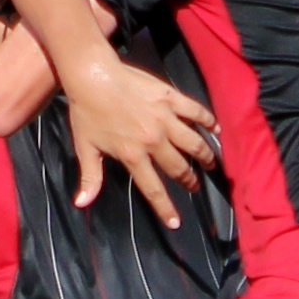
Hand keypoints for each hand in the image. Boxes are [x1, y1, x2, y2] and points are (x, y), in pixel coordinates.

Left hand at [64, 59, 219, 228]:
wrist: (93, 76)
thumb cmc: (86, 112)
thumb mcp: (85, 148)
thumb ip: (90, 177)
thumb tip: (81, 203)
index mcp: (133, 156)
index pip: (153, 189)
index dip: (166, 209)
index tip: (176, 223)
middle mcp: (154, 141)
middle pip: (179, 168)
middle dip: (189, 181)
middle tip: (195, 186)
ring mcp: (165, 119)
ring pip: (194, 143)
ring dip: (204, 155)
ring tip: (210, 163)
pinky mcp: (171, 99)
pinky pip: (196, 112)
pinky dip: (208, 121)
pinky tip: (216, 129)